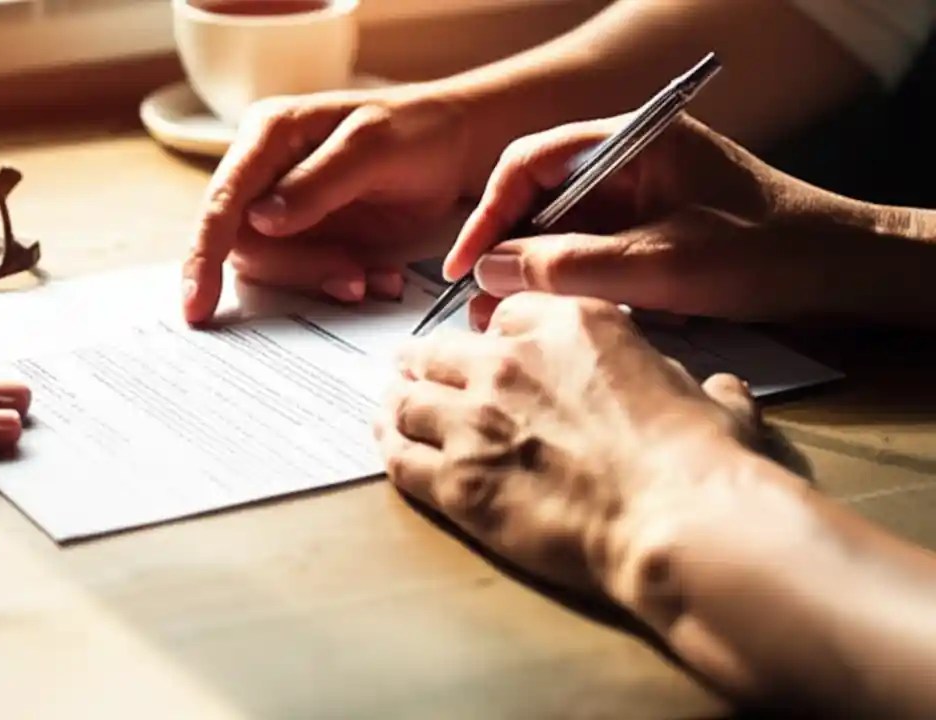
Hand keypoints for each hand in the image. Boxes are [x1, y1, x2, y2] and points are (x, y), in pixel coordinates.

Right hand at [182, 86, 473, 321]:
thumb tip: (259, 220)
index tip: (198, 306)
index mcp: (268, 135)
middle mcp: (265, 171)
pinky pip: (304, 274)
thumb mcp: (372, 148)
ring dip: (320, 279)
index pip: (222, 201)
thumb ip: (317, 182)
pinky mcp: (308, 235)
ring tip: (372, 278)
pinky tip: (378, 277)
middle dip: (296, 270)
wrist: (455, 146)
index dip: (203, 255)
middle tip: (353, 281)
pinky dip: (339, 282)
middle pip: (243, 243)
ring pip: (272, 265)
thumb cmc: (416, 130)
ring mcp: (284, 206)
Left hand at [375, 292, 759, 592]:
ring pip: (407, 399)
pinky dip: (389, 446)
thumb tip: (720, 392)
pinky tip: (388, 445)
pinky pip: (400, 455)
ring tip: (392, 407)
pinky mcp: (456, 481)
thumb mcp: (704, 395)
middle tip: (417, 371)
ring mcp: (474, 420)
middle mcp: (508, 362)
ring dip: (399, 402)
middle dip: (428, 363)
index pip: (503, 312)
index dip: (494, 334)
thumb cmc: (699, 459)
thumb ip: (690, 384)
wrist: (677, 519)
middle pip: (439, 351)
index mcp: (567, 325)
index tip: (488, 348)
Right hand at [446, 114, 932, 328]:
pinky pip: (593, 252)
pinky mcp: (651, 229)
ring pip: (563, 230)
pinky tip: (558, 320)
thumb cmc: (768, 253)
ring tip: (506, 321)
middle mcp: (630, 161)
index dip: (488, 214)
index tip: (463, 263)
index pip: (531, 163)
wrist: (843, 273)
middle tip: (479, 304)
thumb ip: (568, 267)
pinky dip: (572, 285)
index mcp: (632, 141)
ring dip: (535, 275)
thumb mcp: (659, 264)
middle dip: (507, 252)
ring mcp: (641, 196)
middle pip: (541, 199)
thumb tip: (488, 273)